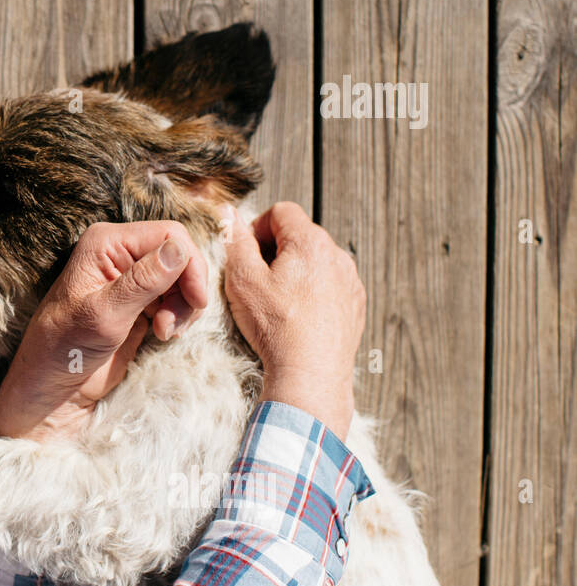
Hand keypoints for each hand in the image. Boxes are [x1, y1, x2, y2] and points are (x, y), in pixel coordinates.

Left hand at [0, 221, 207, 441]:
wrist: (54, 384)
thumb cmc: (66, 348)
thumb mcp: (105, 314)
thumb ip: (143, 281)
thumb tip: (179, 248)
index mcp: (106, 243)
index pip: (170, 234)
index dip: (190, 265)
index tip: (195, 302)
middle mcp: (119, 252)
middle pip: (180, 254)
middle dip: (187, 289)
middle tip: (173, 326)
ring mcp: (130, 276)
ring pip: (182, 276)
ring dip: (184, 305)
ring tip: (166, 333)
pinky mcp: (139, 300)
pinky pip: (175, 295)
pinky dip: (179, 313)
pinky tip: (164, 333)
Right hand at [221, 201, 365, 440]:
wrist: (310, 374)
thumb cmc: (276, 327)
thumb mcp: (243, 280)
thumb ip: (235, 241)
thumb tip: (230, 216)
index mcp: (310, 243)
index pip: (282, 211)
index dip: (258, 227)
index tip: (247, 253)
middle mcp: (337, 256)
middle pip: (300, 235)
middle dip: (276, 250)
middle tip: (258, 280)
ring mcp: (351, 281)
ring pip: (317, 261)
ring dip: (296, 271)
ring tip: (278, 301)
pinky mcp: (355, 305)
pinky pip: (331, 285)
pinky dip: (313, 292)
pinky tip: (297, 316)